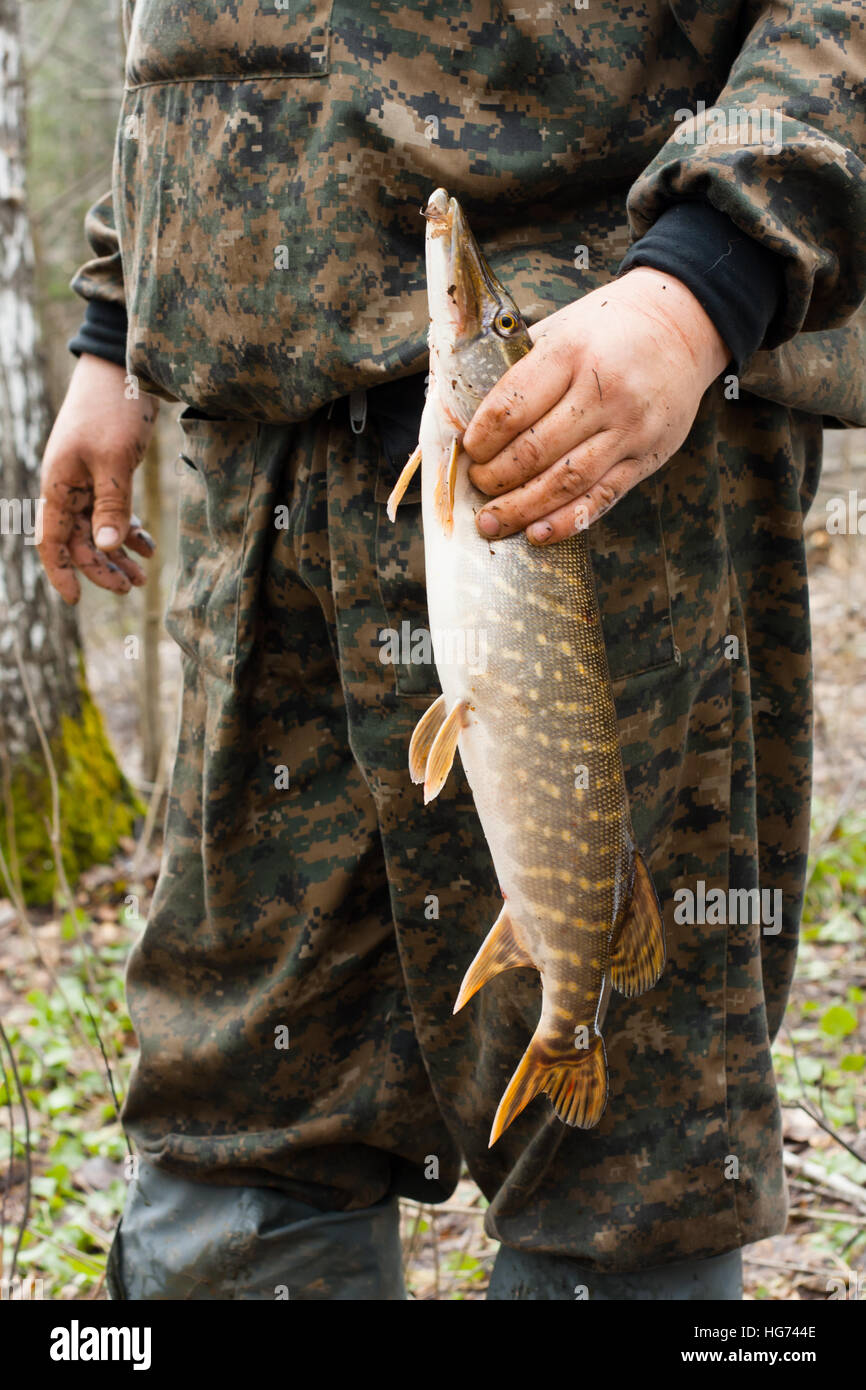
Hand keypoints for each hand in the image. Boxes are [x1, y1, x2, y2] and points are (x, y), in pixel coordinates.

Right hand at [38, 353, 158, 603]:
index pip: (51, 541)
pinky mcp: (106, 471)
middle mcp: (68, 486)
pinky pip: (112, 510)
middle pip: (79, 540)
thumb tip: (108, 548)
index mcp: (58, 486)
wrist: (122, 368)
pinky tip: (147, 545)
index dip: (61, 573)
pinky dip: (127, 528)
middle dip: (102, 566)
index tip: (75, 601)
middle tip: (132, 586)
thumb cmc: (113, 411)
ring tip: (143, 574)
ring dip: (117, 552)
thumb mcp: (114, 462)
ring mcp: (86, 479)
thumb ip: (111, 506)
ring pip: (98, 528)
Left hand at [463, 267, 729, 543]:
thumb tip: (463, 413)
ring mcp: (629, 429)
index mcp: (571, 353)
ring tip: (492, 522)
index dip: (482, 438)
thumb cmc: (607, 328)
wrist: (683, 325)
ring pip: (565, 481)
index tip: (468, 451)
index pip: (513, 407)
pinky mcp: (647, 457)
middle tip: (477, 485)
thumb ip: (519, 368)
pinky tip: (537, 534)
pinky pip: (601, 498)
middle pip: (535, 450)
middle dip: (496, 477)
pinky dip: (566, 521)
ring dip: (521, 508)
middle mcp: (604, 392)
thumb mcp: (561, 329)